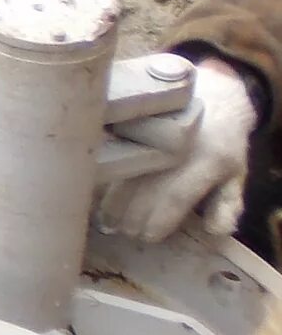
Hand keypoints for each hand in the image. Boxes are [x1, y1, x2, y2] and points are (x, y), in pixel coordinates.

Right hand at [100, 56, 257, 242]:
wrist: (212, 97)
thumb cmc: (223, 145)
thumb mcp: (236, 174)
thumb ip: (228, 205)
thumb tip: (214, 231)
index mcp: (207, 160)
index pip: (174, 197)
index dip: (158, 221)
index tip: (148, 236)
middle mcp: (177, 148)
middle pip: (145, 191)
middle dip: (133, 218)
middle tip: (127, 233)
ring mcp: (153, 137)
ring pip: (125, 176)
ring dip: (113, 204)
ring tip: (109, 223)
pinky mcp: (135, 130)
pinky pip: (115, 161)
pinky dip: (105, 183)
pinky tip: (99, 199)